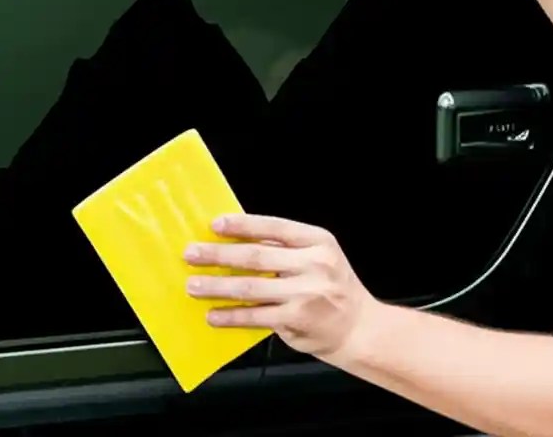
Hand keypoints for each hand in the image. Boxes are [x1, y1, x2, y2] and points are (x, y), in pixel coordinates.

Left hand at [183, 214, 377, 360]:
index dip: (242, 224)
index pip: (274, 227)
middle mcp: (314, 264)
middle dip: (218, 254)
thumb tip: (235, 241)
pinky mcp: (297, 319)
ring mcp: (306, 293)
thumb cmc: (332, 289)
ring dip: (217, 286)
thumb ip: (285, 249)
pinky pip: (256, 316)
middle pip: (256, 256)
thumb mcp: (319, 257)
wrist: (360, 328)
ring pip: (251, 287)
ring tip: (194, 285)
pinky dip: (231, 315)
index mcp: (318, 241)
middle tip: (192, 254)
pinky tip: (213, 315)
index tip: (214, 225)